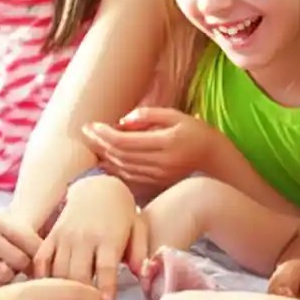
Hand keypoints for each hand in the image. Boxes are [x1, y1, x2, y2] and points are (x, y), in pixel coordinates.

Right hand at [0, 211, 42, 290]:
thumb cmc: (16, 239)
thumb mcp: (27, 232)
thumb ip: (41, 244)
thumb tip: (56, 265)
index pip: (30, 242)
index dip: (41, 254)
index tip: (45, 259)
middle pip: (19, 260)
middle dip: (29, 266)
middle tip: (31, 268)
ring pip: (5, 275)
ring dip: (14, 277)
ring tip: (16, 272)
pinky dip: (0, 286)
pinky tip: (4, 280)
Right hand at [32, 174, 138, 299]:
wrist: (98, 188)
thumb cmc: (122, 214)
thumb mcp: (138, 228)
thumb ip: (140, 252)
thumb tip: (142, 275)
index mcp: (108, 237)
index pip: (106, 268)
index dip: (105, 290)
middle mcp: (84, 237)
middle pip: (78, 274)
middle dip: (83, 297)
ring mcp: (65, 237)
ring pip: (58, 271)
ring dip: (64, 292)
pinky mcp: (51, 236)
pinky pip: (41, 261)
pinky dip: (42, 277)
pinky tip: (49, 292)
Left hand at [82, 107, 223, 187]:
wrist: (213, 160)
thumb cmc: (195, 132)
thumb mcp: (176, 116)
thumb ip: (149, 115)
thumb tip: (122, 121)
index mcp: (166, 143)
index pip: (126, 141)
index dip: (105, 134)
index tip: (91, 126)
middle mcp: (161, 163)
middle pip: (120, 155)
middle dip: (100, 143)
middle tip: (86, 132)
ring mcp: (158, 177)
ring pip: (122, 168)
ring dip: (104, 157)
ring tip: (92, 143)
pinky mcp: (157, 185)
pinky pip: (129, 178)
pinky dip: (114, 170)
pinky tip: (104, 161)